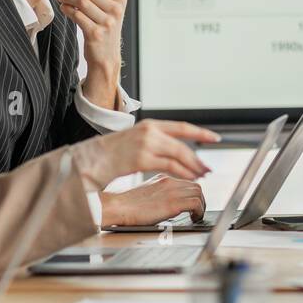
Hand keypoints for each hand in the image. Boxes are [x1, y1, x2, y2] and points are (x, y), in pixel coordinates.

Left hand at [56, 0, 125, 108]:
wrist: (106, 56)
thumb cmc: (104, 29)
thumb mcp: (108, 10)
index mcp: (120, 1)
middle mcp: (116, 11)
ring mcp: (107, 23)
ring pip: (81, 2)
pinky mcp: (95, 33)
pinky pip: (76, 15)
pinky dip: (66, 9)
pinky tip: (63, 7)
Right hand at [72, 119, 219, 187]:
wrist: (87, 161)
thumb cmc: (109, 156)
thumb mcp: (133, 142)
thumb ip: (152, 142)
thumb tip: (171, 151)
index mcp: (149, 125)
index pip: (182, 127)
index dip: (200, 133)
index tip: (215, 138)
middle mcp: (149, 131)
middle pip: (183, 143)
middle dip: (198, 157)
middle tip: (208, 167)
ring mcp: (145, 143)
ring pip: (179, 154)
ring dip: (193, 166)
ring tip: (201, 175)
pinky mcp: (141, 158)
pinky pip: (169, 165)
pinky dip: (182, 172)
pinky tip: (189, 178)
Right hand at [100, 177, 205, 225]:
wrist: (118, 207)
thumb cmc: (128, 205)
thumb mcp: (147, 192)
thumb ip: (160, 193)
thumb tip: (169, 203)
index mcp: (163, 178)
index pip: (187, 182)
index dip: (192, 193)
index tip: (193, 203)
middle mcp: (169, 181)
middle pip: (196, 186)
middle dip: (199, 199)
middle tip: (196, 211)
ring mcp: (172, 191)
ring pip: (198, 193)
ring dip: (200, 206)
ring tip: (195, 216)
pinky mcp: (173, 203)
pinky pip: (196, 203)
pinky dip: (199, 211)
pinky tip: (193, 218)